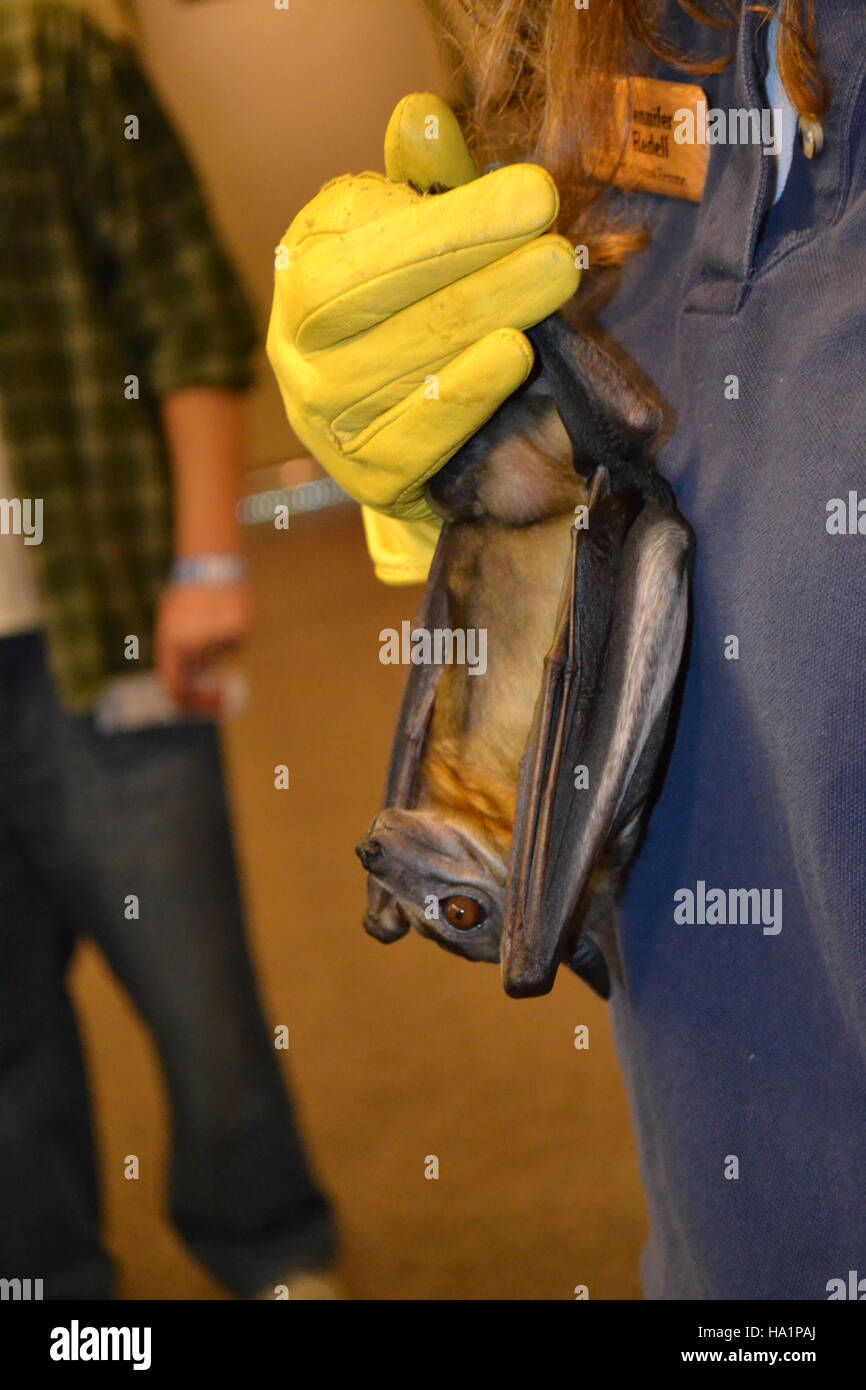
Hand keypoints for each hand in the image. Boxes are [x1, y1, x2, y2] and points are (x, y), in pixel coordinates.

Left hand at [155, 581, 250, 713]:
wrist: (211, 566)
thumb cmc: (188, 595)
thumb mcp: (172, 625)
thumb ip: (177, 655)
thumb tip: (188, 684)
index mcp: (170, 644)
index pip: (174, 688)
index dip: (188, 704)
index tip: (199, 707)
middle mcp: (192, 645)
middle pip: (202, 670)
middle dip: (208, 673)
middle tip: (219, 683)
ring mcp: (215, 639)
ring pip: (220, 655)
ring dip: (217, 643)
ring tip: (212, 616)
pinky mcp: (237, 632)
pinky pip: (236, 645)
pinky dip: (232, 635)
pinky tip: (226, 613)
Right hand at [266, 93, 579, 531]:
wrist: (398, 435)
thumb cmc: (413, 311)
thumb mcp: (416, 236)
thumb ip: (422, 181)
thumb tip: (423, 117)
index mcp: (302, 269)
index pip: (368, 245)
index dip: (452, 221)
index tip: (534, 195)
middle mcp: (295, 346)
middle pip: (376, 301)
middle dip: (476, 264)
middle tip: (558, 244)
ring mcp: (322, 417)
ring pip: (400, 364)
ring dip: (484, 318)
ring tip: (553, 283)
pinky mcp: (363, 476)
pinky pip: (413, 435)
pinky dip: (466, 394)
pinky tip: (514, 355)